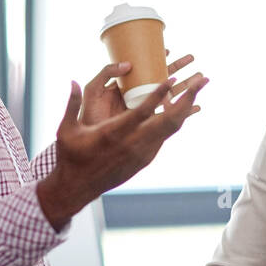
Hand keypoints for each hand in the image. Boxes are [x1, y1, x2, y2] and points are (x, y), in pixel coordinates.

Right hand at [37, 70, 208, 230]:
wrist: (79, 187)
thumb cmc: (71, 156)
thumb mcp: (66, 129)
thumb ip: (72, 103)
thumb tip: (73, 80)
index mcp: (114, 133)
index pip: (142, 111)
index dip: (159, 94)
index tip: (172, 78)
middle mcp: (132, 144)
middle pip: (168, 120)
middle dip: (187, 99)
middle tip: (199, 81)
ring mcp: (142, 153)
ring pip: (171, 129)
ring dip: (185, 109)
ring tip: (196, 91)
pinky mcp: (145, 159)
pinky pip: (165, 137)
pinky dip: (174, 121)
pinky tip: (180, 109)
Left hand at [81, 51, 197, 126]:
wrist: (89, 142)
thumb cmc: (89, 117)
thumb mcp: (93, 91)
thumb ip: (106, 73)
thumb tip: (127, 64)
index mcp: (129, 87)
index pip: (147, 70)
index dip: (158, 60)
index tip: (169, 50)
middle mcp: (140, 97)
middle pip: (164, 79)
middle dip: (179, 69)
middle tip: (192, 59)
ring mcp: (147, 111)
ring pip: (172, 96)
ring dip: (187, 87)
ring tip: (201, 78)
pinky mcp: (151, 125)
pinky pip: (172, 117)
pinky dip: (186, 112)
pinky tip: (198, 107)